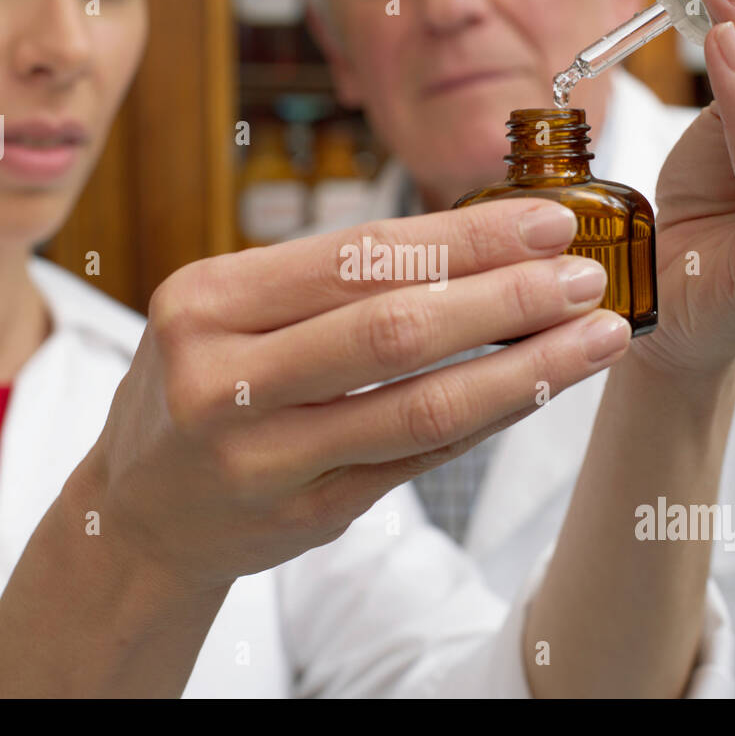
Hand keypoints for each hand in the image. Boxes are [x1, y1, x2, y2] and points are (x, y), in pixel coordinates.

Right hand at [87, 199, 630, 590]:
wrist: (139, 514)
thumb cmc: (196, 387)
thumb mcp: (222, 313)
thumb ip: (323, 283)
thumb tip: (470, 244)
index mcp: (205, 302)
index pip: (356, 256)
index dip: (462, 237)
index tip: (545, 220)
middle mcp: (223, 380)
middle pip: (393, 328)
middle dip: (506, 296)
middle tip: (586, 275)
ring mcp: (263, 459)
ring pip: (418, 407)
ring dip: (522, 369)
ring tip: (595, 336)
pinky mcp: (305, 515)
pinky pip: (418, 461)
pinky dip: (487, 419)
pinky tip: (539, 388)